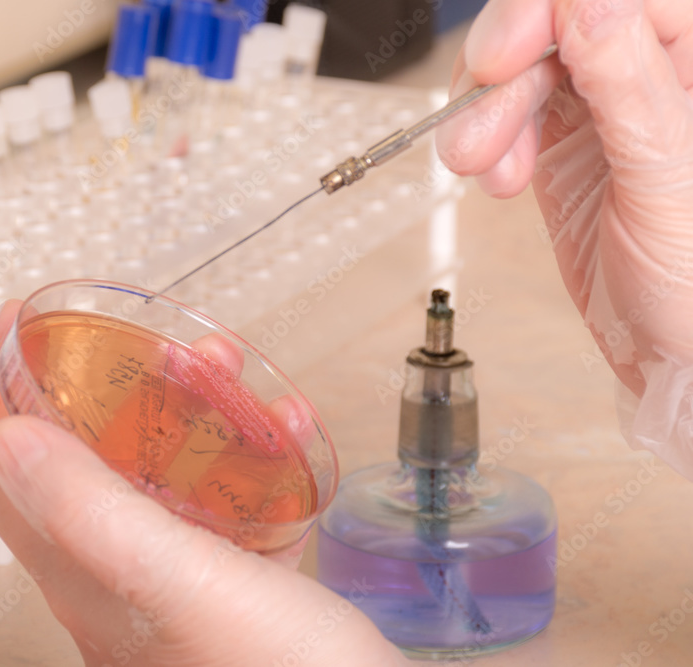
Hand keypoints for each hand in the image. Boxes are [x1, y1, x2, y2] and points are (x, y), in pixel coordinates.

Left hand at [0, 300, 407, 665]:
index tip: (14, 323)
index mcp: (87, 575)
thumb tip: (6, 438)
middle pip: (90, 461)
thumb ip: (90, 511)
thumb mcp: (176, 580)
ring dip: (186, 411)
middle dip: (111, 386)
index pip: (8, 472)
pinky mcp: (240, 584)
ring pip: (164, 472)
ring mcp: (183, 582)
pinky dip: (251, 456)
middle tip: (149, 341)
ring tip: (224, 369)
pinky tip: (288, 434)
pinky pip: (230, 501)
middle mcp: (123, 578)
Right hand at [435, 0, 692, 396]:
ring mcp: (604, 106)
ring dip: (484, 112)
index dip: (543, 13)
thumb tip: (584, 3)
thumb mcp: (670, 178)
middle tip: (478, 128)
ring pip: (522, 65)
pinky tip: (498, 176)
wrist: (677, 351)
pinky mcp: (564, 142)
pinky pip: (510, 112)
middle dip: (501, 72)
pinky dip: (487, 139)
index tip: (502, 57)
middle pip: (552, 23)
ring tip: (483, 168)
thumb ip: (629, 84)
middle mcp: (653, 70)